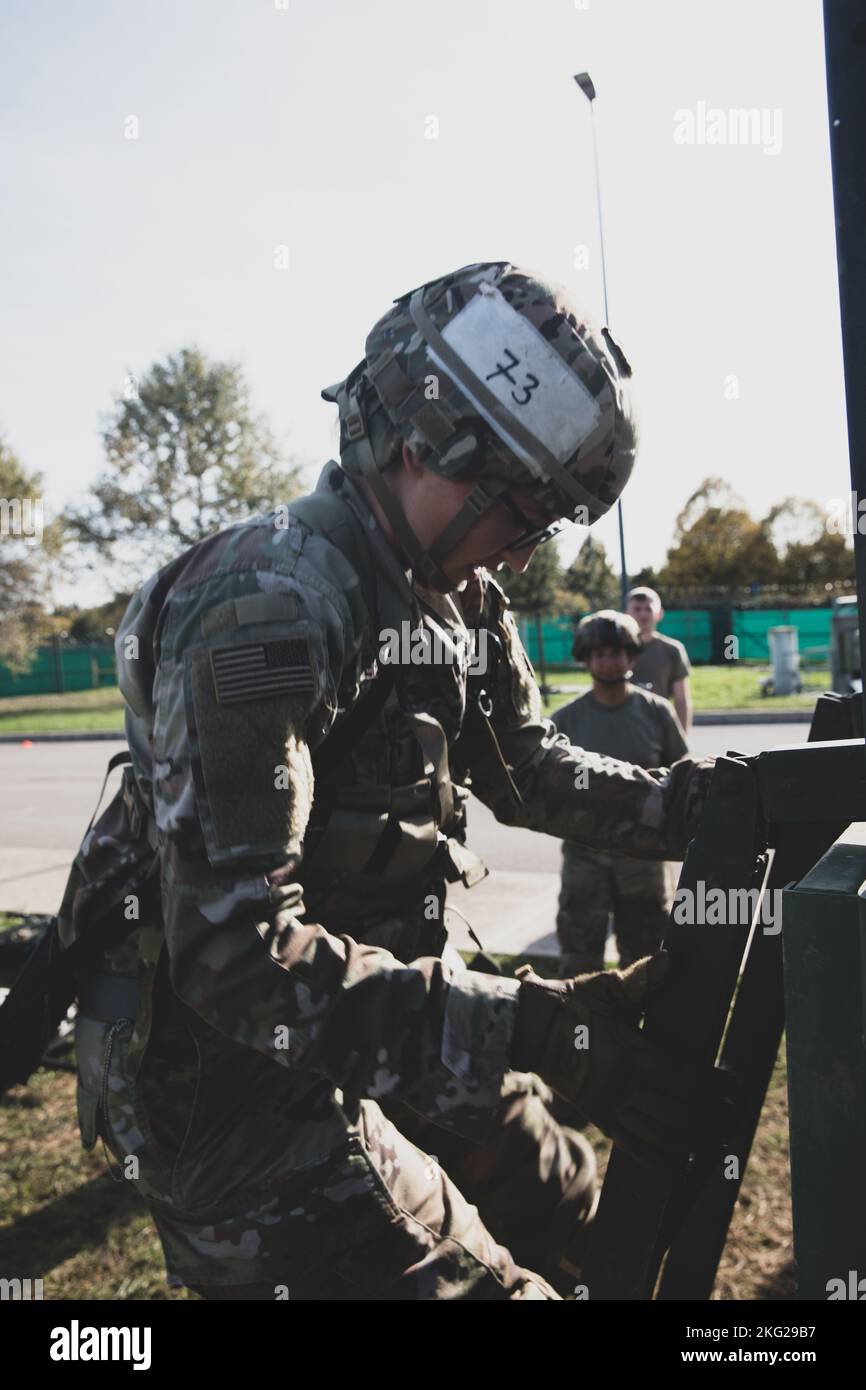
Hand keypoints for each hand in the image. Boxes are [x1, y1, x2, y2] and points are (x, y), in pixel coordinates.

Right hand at [511, 953, 719, 1166]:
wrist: (531, 1030)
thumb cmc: (573, 1003)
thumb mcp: (606, 988)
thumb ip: (641, 979)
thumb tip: (670, 958)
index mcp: (627, 1054)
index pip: (682, 1077)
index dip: (712, 1085)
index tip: (733, 1085)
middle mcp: (619, 1087)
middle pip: (677, 1112)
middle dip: (710, 1117)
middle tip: (734, 1116)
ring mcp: (608, 1106)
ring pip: (659, 1135)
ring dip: (692, 1142)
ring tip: (717, 1142)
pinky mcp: (598, 1117)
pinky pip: (632, 1145)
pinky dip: (656, 1158)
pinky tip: (676, 1162)